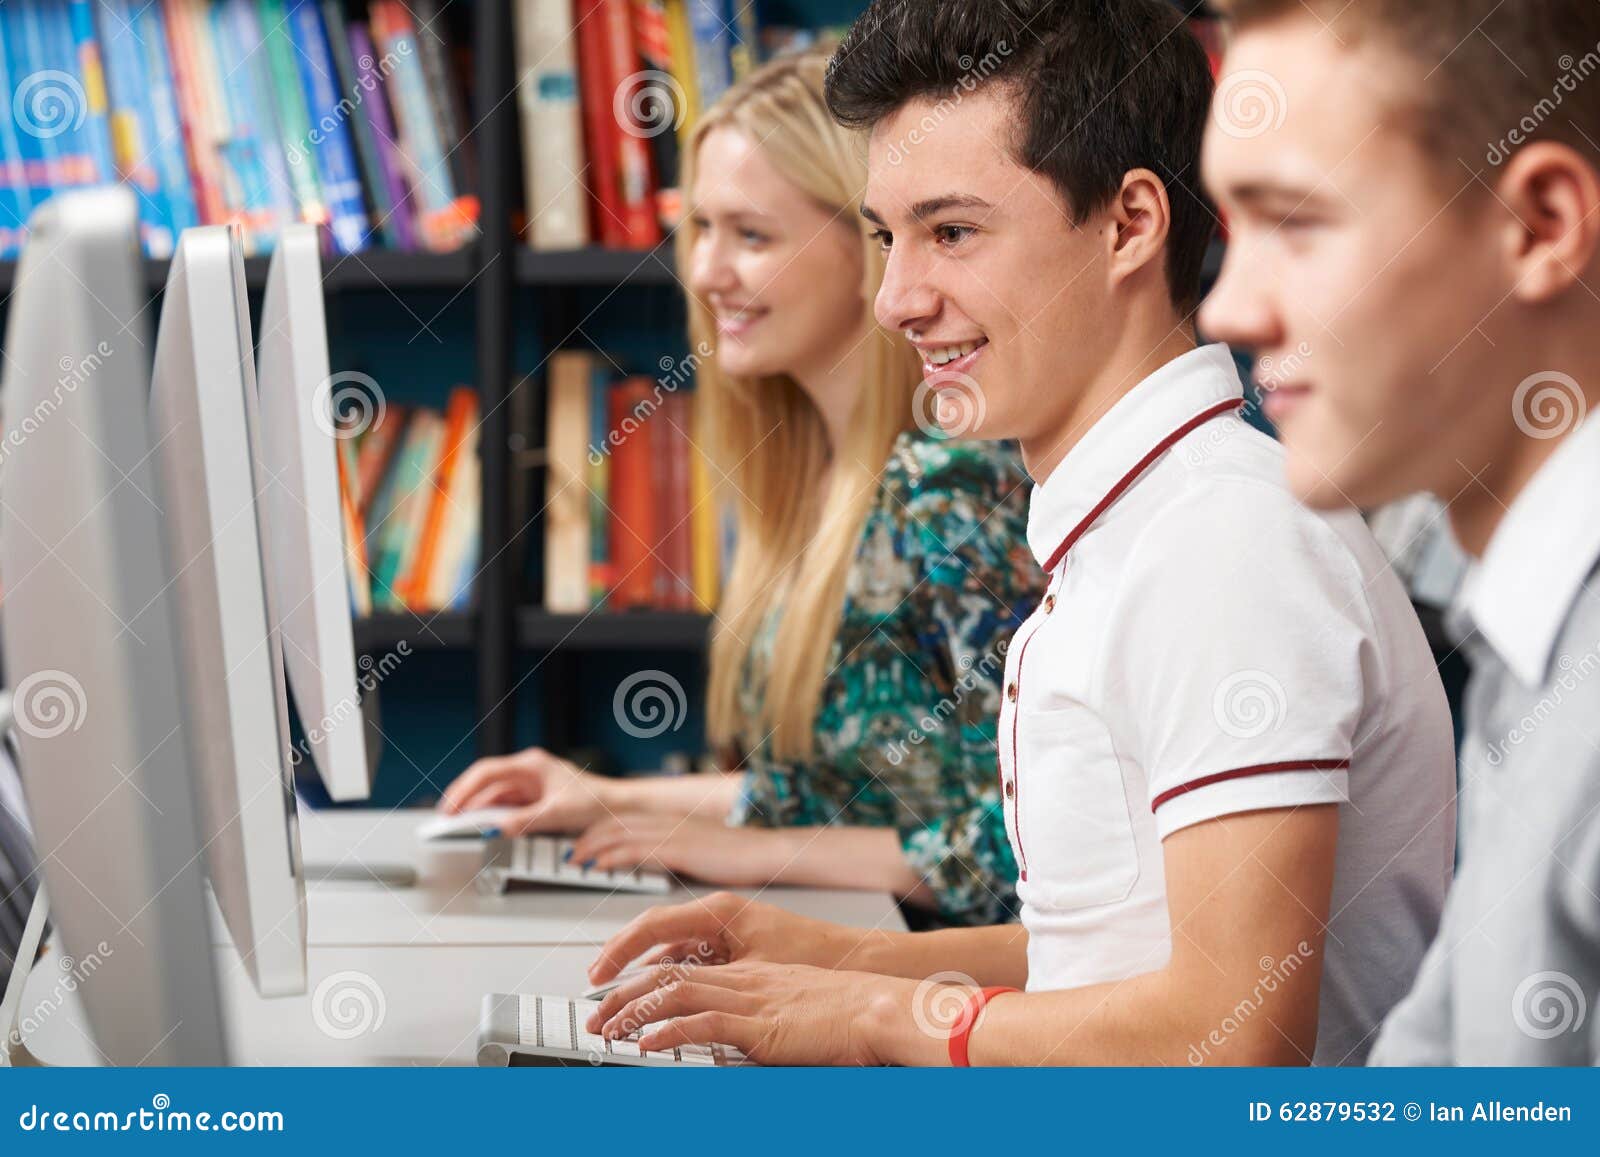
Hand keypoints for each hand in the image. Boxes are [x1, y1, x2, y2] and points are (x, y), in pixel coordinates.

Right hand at [438, 748, 616, 834]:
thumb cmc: (594, 801)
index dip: (464, 789)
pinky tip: (483, 827)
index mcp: (531, 764)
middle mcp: (527, 771)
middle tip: (446, 820)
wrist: (615, 807)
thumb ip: (526, 821)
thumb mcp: (557, 813)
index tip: (450, 807)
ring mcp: (529, 785)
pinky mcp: (532, 799)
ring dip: (477, 810)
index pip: (487, 772)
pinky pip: (505, 806)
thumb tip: (499, 828)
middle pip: (486, 783)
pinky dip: (492, 816)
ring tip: (459, 826)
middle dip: (465, 800)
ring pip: (494, 796)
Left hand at [566, 816, 791, 886]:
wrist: (763, 851)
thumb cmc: (736, 856)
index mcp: (671, 820)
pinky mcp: (679, 847)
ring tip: (577, 860)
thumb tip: (654, 860)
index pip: (625, 819)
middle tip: (572, 855)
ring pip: (621, 833)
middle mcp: (667, 820)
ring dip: (594, 846)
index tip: (584, 845)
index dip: (600, 831)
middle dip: (589, 837)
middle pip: (616, 822)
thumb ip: (673, 850)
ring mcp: (673, 832)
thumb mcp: (698, 849)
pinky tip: (601, 866)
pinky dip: (614, 856)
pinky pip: (637, 849)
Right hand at [586, 891, 866, 986]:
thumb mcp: (754, 973)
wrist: (856, 958)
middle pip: (653, 931)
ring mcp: (724, 927)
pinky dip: (665, 970)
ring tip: (616, 993)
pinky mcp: (732, 943)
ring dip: (640, 967)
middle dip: (620, 958)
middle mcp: (719, 913)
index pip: (653, 924)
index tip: (598, 973)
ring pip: (668, 944)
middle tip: (594, 985)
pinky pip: (687, 954)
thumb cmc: (815, 957)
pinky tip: (653, 990)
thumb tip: (667, 998)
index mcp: (720, 910)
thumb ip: (708, 984)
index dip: (619, 951)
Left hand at [588, 960, 947, 1066]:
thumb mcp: (799, 1009)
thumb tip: (748, 1038)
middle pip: (669, 974)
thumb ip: (768, 1018)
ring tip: (606, 1027)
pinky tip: (646, 1044)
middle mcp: (745, 978)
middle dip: (624, 992)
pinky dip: (667, 1032)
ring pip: (675, 992)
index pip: (686, 966)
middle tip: (595, 1011)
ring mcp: (751, 998)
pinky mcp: (759, 1024)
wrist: (879, 1008)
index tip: (621, 992)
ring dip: (633, 1011)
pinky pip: (702, 1023)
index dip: (647, 977)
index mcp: (753, 974)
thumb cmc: (852, 1013)